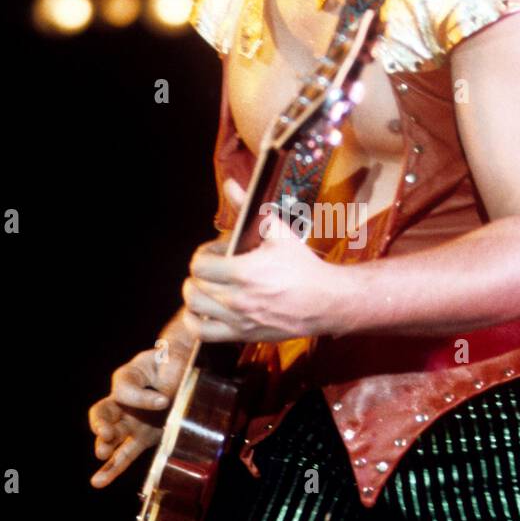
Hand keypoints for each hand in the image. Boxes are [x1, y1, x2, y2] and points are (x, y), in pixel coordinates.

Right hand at [88, 341, 185, 486]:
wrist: (181, 366)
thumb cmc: (172, 361)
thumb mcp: (167, 362)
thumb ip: (165, 381)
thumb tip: (165, 402)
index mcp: (127, 378)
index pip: (124, 390)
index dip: (142, 398)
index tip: (164, 400)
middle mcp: (123, 402)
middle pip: (103, 413)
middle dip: (102, 424)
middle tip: (107, 432)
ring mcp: (130, 421)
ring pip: (110, 437)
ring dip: (105, 446)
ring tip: (102, 454)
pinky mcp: (142, 437)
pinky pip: (125, 454)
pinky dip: (112, 469)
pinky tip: (99, 481)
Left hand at [180, 179, 343, 343]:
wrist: (326, 300)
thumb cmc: (303, 267)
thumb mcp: (277, 232)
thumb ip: (247, 209)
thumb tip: (230, 185)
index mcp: (244, 272)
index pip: (199, 265)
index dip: (204, 255)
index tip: (215, 253)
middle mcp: (238, 299)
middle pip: (194, 286)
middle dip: (199, 274)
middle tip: (213, 269)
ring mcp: (239, 320)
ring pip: (194, 309)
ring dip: (195, 296)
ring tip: (207, 289)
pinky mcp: (244, 335)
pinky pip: (204, 334)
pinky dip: (196, 322)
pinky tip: (206, 311)